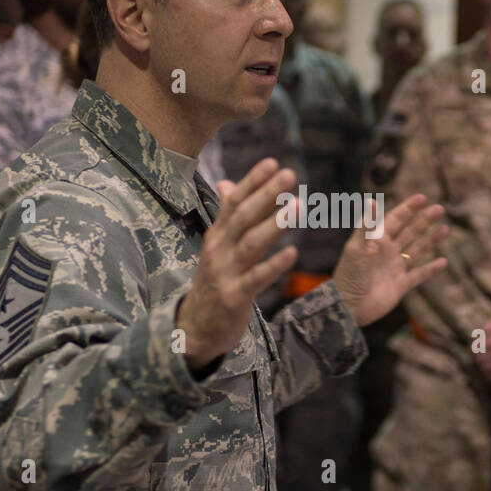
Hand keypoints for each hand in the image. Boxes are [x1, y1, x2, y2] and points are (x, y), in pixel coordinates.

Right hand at [177, 158, 299, 369]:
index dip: (252, 182)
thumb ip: (227, 216)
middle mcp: (219, 250)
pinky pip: (256, 279)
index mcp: (217, 235)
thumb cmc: (212, 283)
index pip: (233, 202)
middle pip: (243, 217)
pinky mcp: (234, 297)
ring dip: (274, 224)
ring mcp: (225, 273)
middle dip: (265, 194)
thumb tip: (227, 183)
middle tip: (288, 174)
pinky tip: (292, 252)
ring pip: (250, 244)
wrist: (194, 328)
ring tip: (296, 206)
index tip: (272, 162)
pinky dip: (274, 265)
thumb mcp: (216, 247)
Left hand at [332, 193, 447, 326]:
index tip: (423, 198)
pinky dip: (431, 269)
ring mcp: (394, 268)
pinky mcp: (400, 286)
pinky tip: (443, 262)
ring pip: (417, 251)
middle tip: (440, 209)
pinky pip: (419, 275)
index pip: (395, 220)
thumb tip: (371, 200)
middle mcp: (387, 252)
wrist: (348, 307)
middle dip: (424, 220)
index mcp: (376, 241)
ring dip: (431, 240)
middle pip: (410, 232)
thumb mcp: (356, 248)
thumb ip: (366, 226)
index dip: (408, 209)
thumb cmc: (348, 276)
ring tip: (446, 229)